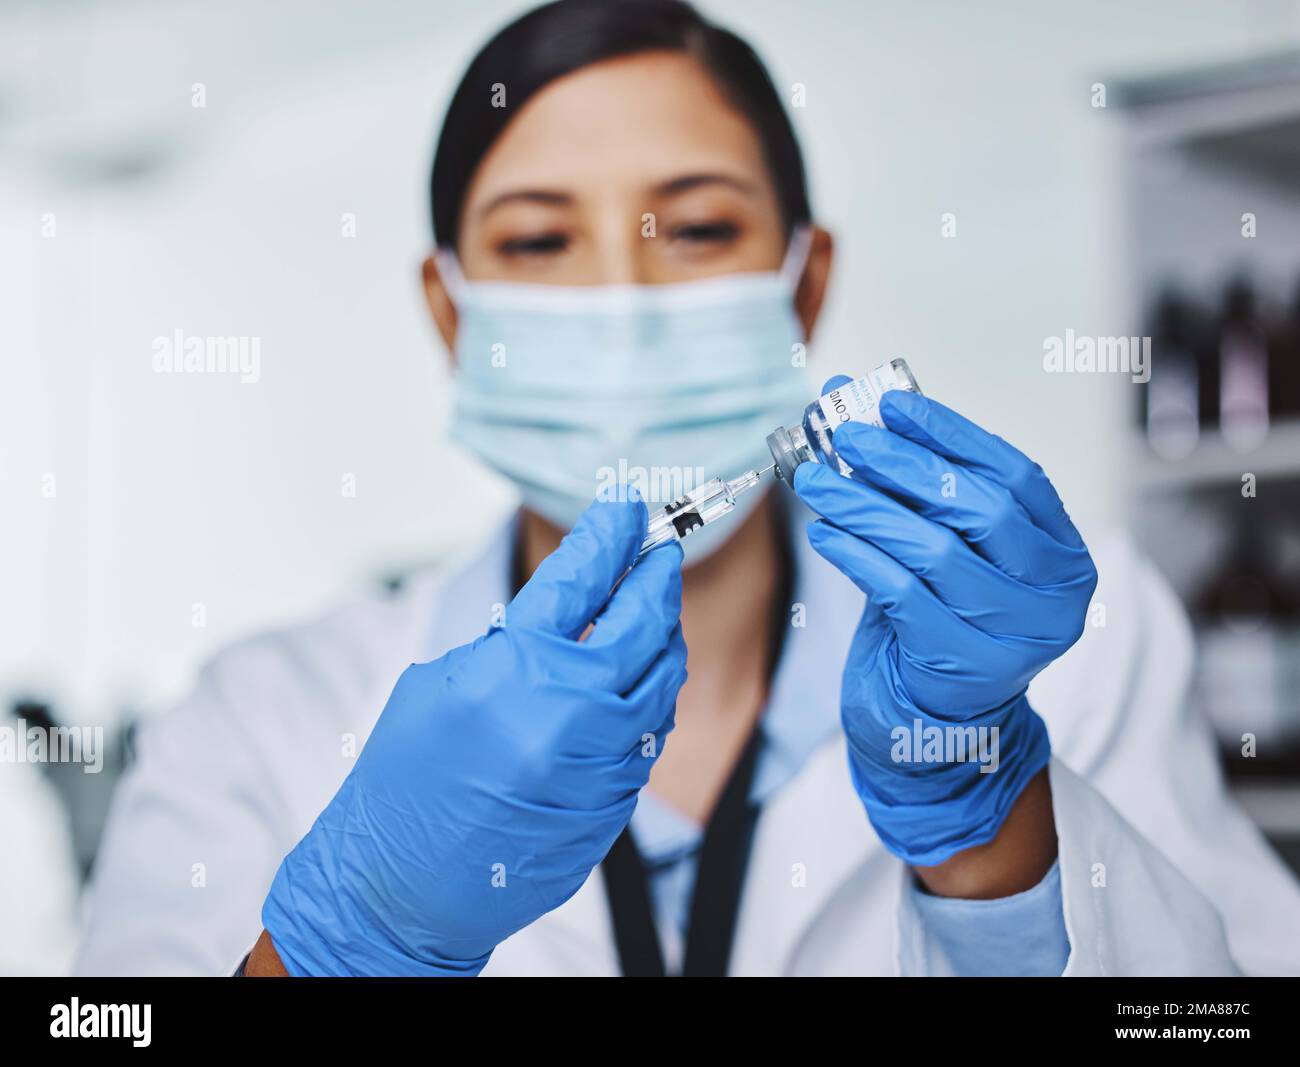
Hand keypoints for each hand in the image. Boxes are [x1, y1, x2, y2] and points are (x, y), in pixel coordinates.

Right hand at [262, 496, 686, 975]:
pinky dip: (653, 696)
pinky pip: (651, 733)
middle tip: (660, 551)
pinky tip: (644, 679)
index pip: (580, 577)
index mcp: (514, 667)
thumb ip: (509, 643)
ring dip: (664, 636)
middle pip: (641, 620)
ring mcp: (600, 759)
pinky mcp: (614, 800)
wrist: (402, 886)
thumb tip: (569, 611)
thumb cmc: (404, 782)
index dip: (609, 533)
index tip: (624, 507)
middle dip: (655, 575)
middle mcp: (569, 709)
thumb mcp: (440, 685)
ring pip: (662, 679)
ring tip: (657, 611)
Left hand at [794, 386, 1096, 865]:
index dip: (953, 435)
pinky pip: (900, 594)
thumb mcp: (950, 549)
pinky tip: (825, 533)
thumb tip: (854, 401)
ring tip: (816, 481)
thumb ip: (921, 486)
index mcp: (1065, 556)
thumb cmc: (944, 617)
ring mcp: (1014, 637)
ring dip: (866, 508)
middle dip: (904, 465)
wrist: (940, 721)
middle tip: (845, 437)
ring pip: (933, 551)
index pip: (1016, 477)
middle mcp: (1054, 597)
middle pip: (978, 510)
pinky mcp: (962, 667)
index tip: (893, 404)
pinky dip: (857, 556)